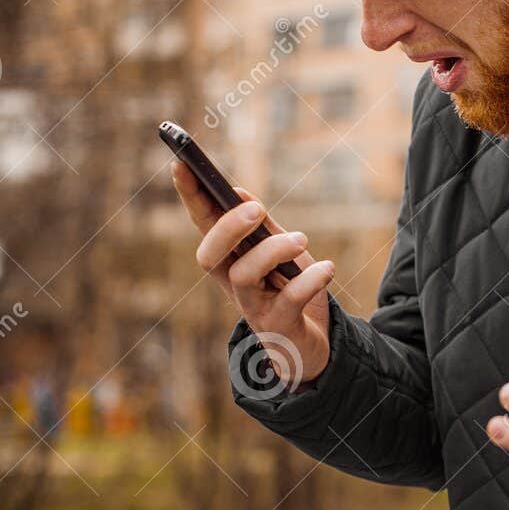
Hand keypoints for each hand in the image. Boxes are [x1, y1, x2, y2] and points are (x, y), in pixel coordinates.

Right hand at [172, 160, 332, 386]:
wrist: (311, 346)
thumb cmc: (290, 292)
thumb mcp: (278, 253)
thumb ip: (261, 227)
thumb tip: (238, 192)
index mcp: (230, 261)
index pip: (203, 225)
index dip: (189, 196)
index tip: (181, 162)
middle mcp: (233, 285)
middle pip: (210, 256)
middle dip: (227, 227)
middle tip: (256, 208)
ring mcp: (253, 308)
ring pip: (243, 276)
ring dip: (271, 251)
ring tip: (301, 239)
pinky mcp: (279, 327)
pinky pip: (289, 301)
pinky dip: (310, 280)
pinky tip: (327, 267)